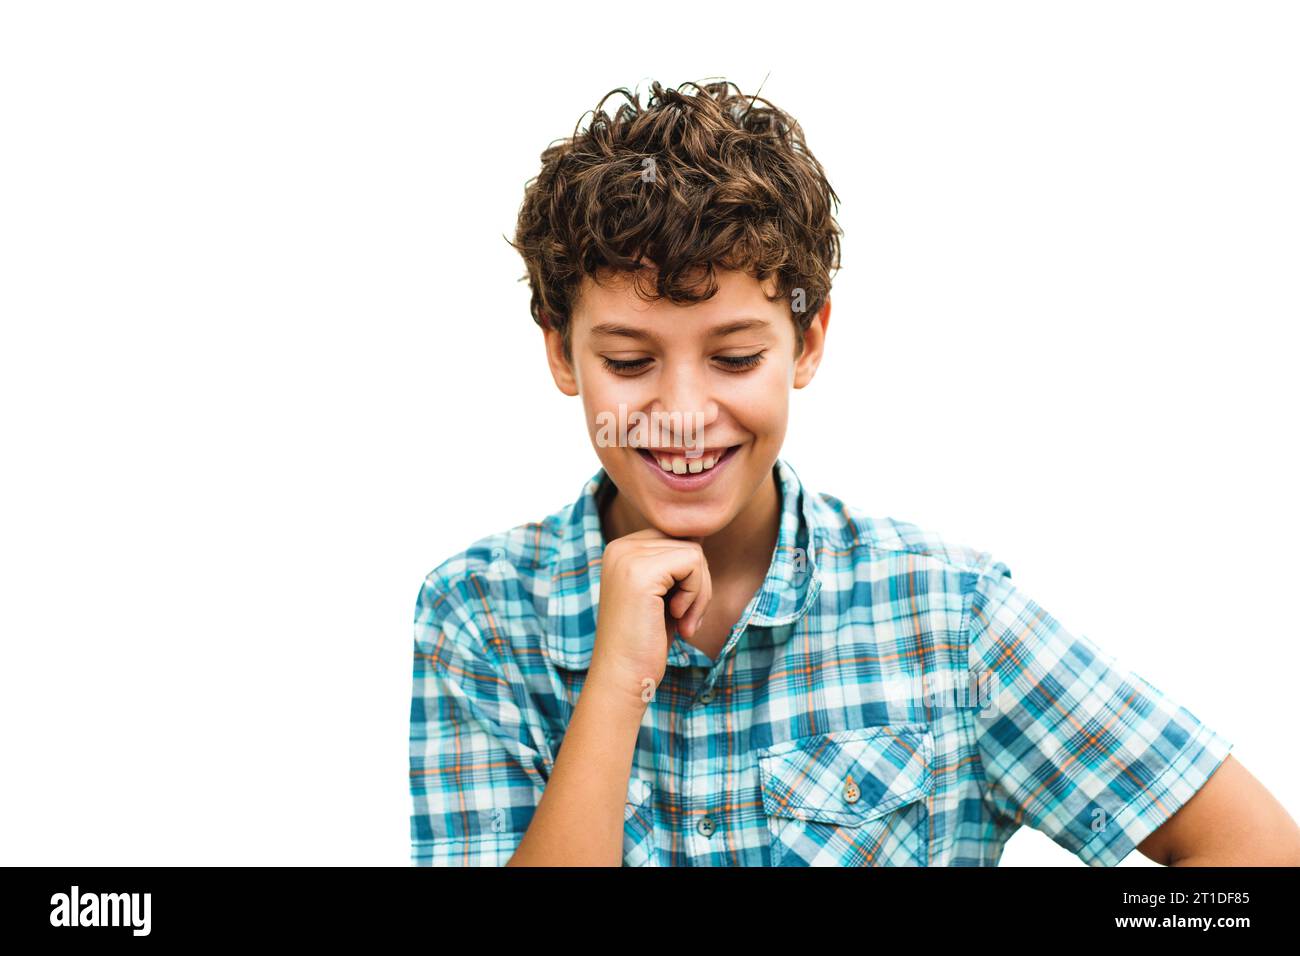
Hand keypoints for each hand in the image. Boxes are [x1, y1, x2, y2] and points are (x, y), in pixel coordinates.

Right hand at [588, 528, 712, 695]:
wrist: (623, 676)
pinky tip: (677, 617)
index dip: (689, 574)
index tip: (680, 608)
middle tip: (685, 618)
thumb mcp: (662, 593)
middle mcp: (620, 547)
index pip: (676, 539)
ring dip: (700, 593)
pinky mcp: (641, 571)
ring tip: (683, 621)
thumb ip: (674, 562)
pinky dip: (696, 594)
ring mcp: (628, 557)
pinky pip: (693, 563)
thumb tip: (700, 533)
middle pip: (687, 543)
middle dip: (698, 583)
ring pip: (694, 553)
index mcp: (621, 549)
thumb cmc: (646, 640)